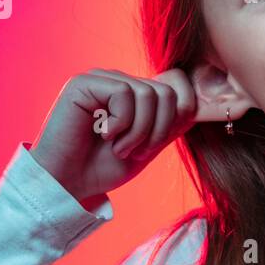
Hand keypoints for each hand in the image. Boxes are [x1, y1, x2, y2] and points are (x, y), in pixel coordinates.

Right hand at [28, 68, 211, 207]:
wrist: (68, 184)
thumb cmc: (104, 168)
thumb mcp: (149, 146)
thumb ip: (170, 122)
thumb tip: (196, 101)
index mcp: (138, 93)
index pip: (178, 86)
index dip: (175, 119)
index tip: (152, 147)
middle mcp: (122, 81)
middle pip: (167, 92)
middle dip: (156, 131)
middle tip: (132, 151)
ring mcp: (103, 79)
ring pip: (149, 94)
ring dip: (138, 132)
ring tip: (117, 147)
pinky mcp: (84, 82)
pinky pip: (124, 94)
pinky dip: (120, 123)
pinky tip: (102, 134)